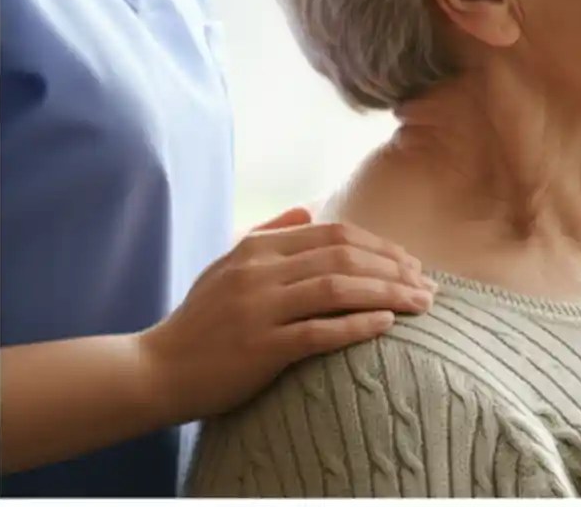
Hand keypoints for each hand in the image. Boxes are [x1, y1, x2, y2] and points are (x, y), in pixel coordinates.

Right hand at [138, 206, 434, 422]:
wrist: (154, 370)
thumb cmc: (199, 322)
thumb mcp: (227, 267)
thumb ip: (269, 235)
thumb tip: (307, 210)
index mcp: (256, 248)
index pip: (334, 234)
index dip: (380, 246)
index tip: (410, 262)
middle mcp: (259, 273)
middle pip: (344, 257)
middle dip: (394, 269)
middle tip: (427, 284)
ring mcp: (259, 309)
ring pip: (338, 289)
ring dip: (387, 294)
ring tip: (420, 303)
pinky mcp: (260, 348)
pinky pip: (320, 331)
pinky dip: (358, 325)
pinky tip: (387, 324)